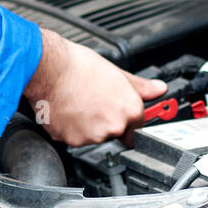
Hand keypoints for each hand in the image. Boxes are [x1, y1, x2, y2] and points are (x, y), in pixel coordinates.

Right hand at [22, 27, 165, 146]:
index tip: (118, 110)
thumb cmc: (78, 66)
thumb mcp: (116, 71)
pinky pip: (74, 138)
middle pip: (115, 131)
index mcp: (129, 110)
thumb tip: (158, 88)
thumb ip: (140, 86)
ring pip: (93, 135)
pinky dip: (70, 128)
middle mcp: (113, 127)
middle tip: (93, 100)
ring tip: (78, 102)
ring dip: (87, 124)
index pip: (138, 124)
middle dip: (105, 119)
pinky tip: (67, 109)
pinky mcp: (70, 140)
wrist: (48, 68)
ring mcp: (91, 136)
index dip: (127, 115)